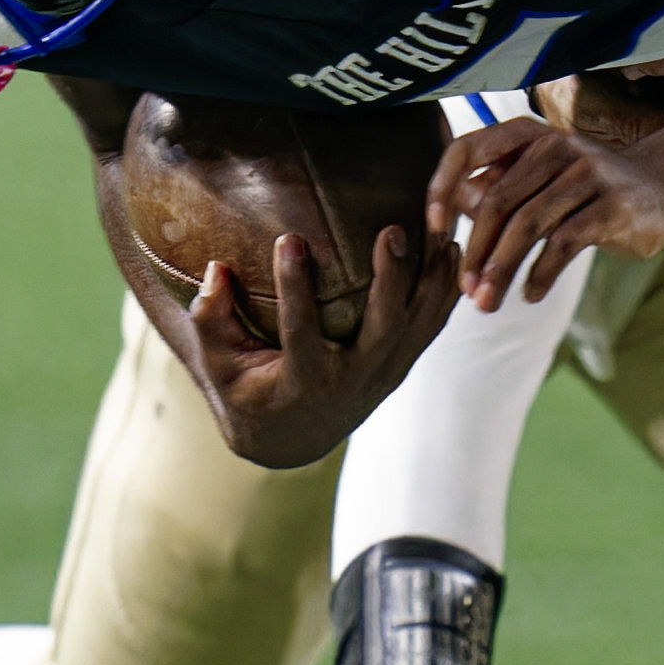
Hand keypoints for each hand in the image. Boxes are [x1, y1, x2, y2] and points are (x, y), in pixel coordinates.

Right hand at [179, 225, 457, 466]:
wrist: (290, 437)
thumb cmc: (247, 390)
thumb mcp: (218, 366)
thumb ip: (211, 320)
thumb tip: (216, 271)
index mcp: (303, 381)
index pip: (300, 331)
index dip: (294, 287)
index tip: (288, 239)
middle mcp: (353, 378)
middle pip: (383, 329)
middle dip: (392, 280)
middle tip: (393, 230)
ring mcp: (384, 373)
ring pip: (418, 324)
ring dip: (433, 277)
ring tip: (438, 227)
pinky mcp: (401, 364)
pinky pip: (431, 325)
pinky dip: (446, 289)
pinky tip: (452, 248)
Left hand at [430, 118, 663, 311]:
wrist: (662, 189)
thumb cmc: (587, 189)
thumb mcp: (541, 182)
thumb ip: (499, 190)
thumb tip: (453, 210)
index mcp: (529, 135)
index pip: (469, 149)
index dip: (442, 187)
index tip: (433, 229)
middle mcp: (556, 145)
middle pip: (498, 200)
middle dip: (476, 252)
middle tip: (466, 291)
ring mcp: (588, 172)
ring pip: (529, 225)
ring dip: (503, 269)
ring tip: (490, 302)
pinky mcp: (613, 205)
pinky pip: (565, 242)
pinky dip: (541, 273)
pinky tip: (531, 294)